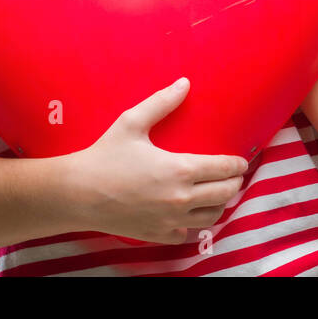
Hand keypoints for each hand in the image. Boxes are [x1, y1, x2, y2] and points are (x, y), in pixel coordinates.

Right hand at [70, 78, 248, 244]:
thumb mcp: (132, 122)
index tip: (241, 161)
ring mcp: (170, 220)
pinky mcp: (157, 235)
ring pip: (211, 217)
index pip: (224, 169)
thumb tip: (185, 83)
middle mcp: (181, 199)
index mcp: (180, 169)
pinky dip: (191, 225)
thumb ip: (162, 102)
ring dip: (218, 205)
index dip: (237, 164)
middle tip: (234, 176)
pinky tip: (186, 214)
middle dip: (234, 184)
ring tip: (215, 193)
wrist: (76, 194)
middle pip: (225, 194)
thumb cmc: (104, 156)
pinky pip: (186, 234)